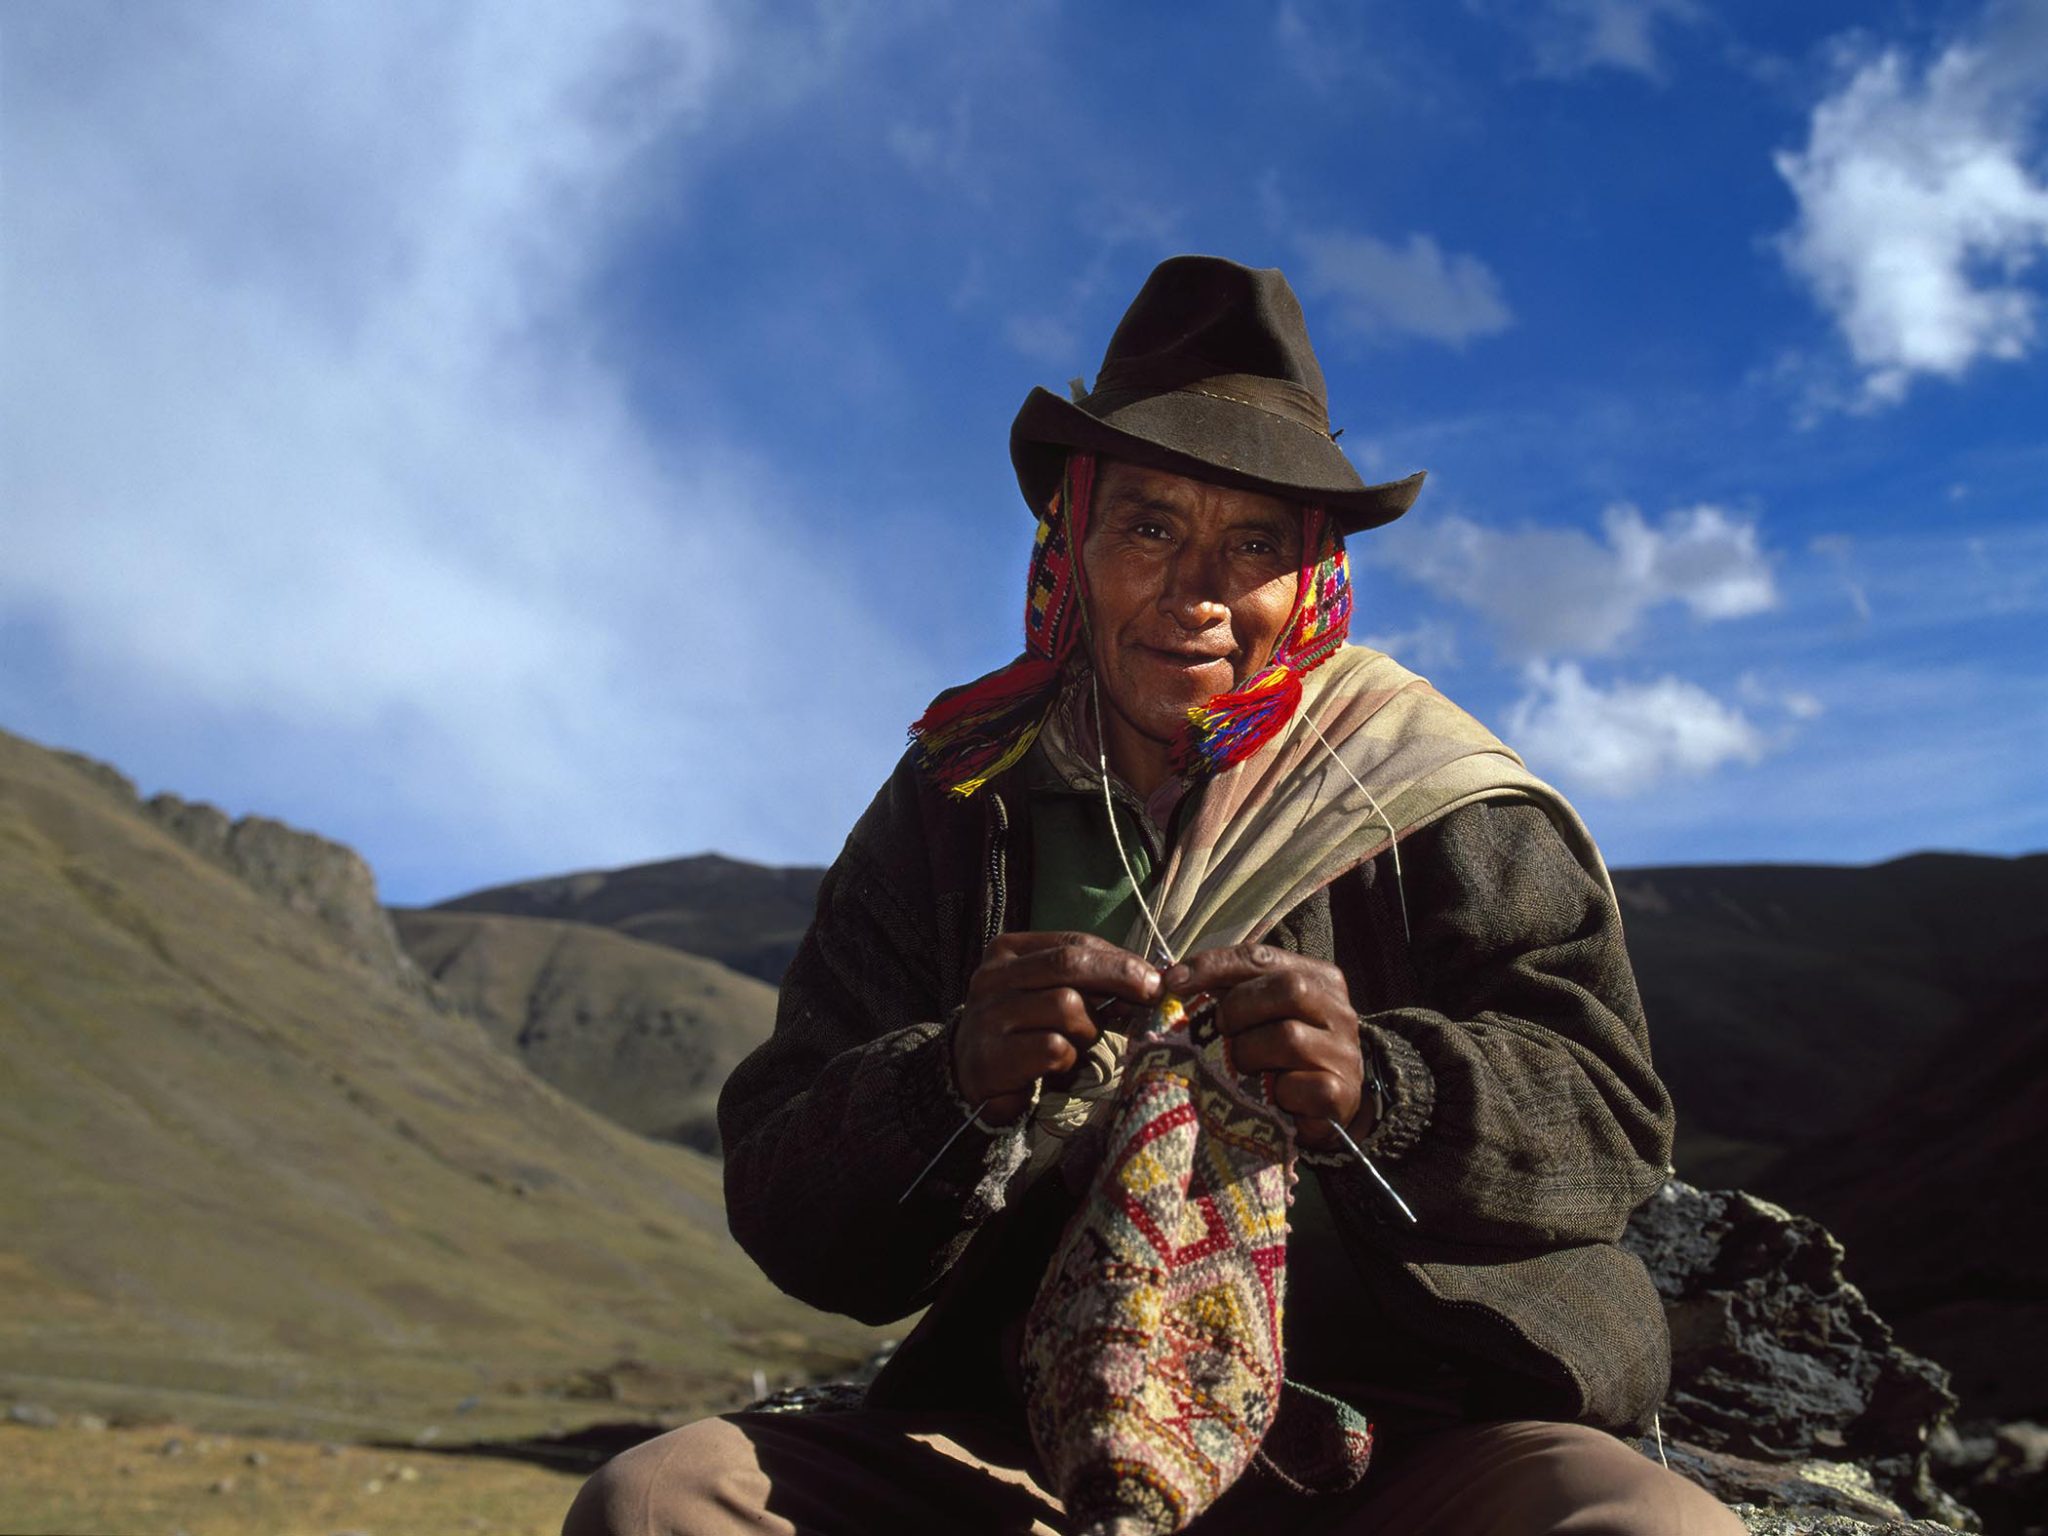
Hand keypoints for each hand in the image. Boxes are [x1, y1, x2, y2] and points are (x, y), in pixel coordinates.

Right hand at [955, 932, 1161, 1123]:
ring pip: (1066, 1006)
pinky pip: (1055, 1049)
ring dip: (1088, 1029)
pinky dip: (1069, 1059)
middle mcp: (993, 977)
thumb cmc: (1022, 1028)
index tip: (1154, 977)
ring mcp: (989, 1016)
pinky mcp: (993, 1057)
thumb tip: (1147, 980)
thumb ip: (1086, 981)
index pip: (1073, 942)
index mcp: (1007, 951)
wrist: (969, 1075)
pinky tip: (1058, 1066)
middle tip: (1152, 994)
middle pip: (1070, 964)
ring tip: (1079, 1043)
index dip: (1119, 958)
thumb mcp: (1047, 992)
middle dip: (1120, 976)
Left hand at [1163, 945, 1367, 1149]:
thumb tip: (1172, 979)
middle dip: (1240, 1007)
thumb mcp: (1258, 1014)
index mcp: (1318, 979)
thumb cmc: (1280, 1055)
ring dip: (1251, 1054)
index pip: (1262, 957)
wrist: (1324, 1109)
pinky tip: (1272, 1095)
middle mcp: (1338, 1010)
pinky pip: (1297, 1085)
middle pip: (1289, 989)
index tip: (1173, 981)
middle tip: (1220, 1028)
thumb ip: (1229, 990)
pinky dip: (1275, 1092)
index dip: (1214, 965)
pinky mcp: (1340, 1093)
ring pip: (1288, 1037)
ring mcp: (1344, 1052)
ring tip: (1245, 1067)